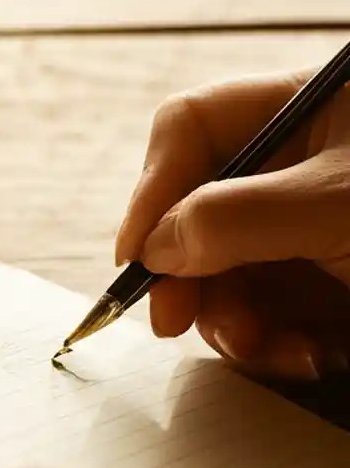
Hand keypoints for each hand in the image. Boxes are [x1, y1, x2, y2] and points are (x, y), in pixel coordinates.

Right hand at [114, 67, 349, 381]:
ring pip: (221, 274)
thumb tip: (154, 247)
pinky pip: (264, 314)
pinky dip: (271, 344)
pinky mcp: (323, 287)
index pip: (190, 129)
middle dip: (186, 275)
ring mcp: (308, 229)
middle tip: (175, 320)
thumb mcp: (335, 202)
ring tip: (264, 348)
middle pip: (194, 212)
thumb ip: (235, 217)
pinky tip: (304, 356)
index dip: (152, 189)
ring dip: (229, 322)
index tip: (137, 255)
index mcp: (302, 111)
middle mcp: (296, 166)